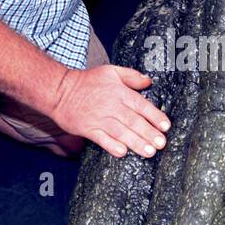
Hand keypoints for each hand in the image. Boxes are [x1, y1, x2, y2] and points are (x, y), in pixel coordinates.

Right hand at [51, 64, 170, 158]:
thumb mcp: (110, 71)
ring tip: (149, 152)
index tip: (166, 126)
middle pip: (133, 121)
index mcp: (119, 92)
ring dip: (136, 142)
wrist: (59, 91)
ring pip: (121, 132)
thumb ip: (131, 76)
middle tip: (161, 143)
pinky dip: (112, 146)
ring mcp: (99, 118)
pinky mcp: (87, 129)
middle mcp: (111, 106)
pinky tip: (122, 153)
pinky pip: (102, 139)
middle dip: (149, 133)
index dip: (155, 116)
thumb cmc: (86, 81)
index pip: (141, 105)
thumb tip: (149, 81)